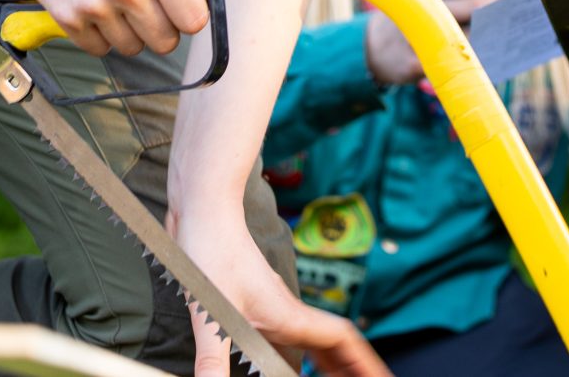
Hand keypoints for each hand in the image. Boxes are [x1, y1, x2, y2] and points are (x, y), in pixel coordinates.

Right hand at [0, 0, 208, 56]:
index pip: (193, 17)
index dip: (191, 14)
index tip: (182, 7)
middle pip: (165, 41)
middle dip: (163, 27)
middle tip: (152, 8)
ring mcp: (94, 5)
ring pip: (131, 47)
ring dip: (130, 31)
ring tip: (120, 4)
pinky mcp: (66, 17)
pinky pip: (98, 48)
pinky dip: (100, 35)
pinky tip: (97, 9)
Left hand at [171, 203, 388, 376]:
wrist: (203, 208)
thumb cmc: (210, 251)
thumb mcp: (208, 317)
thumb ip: (212, 362)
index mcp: (289, 316)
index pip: (340, 339)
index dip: (364, 361)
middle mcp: (288, 311)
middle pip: (333, 343)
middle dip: (351, 365)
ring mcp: (274, 306)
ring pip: (313, 338)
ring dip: (329, 360)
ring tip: (336, 376)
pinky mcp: (255, 303)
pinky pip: (290, 334)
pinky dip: (301, 352)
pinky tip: (287, 360)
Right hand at [364, 0, 499, 85]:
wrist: (372, 49)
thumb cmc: (409, 15)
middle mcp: (418, 10)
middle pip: (471, 6)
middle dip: (497, 7)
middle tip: (511, 10)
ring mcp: (416, 39)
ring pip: (469, 36)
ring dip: (492, 35)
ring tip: (506, 31)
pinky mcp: (417, 65)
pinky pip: (457, 64)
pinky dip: (478, 61)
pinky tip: (491, 57)